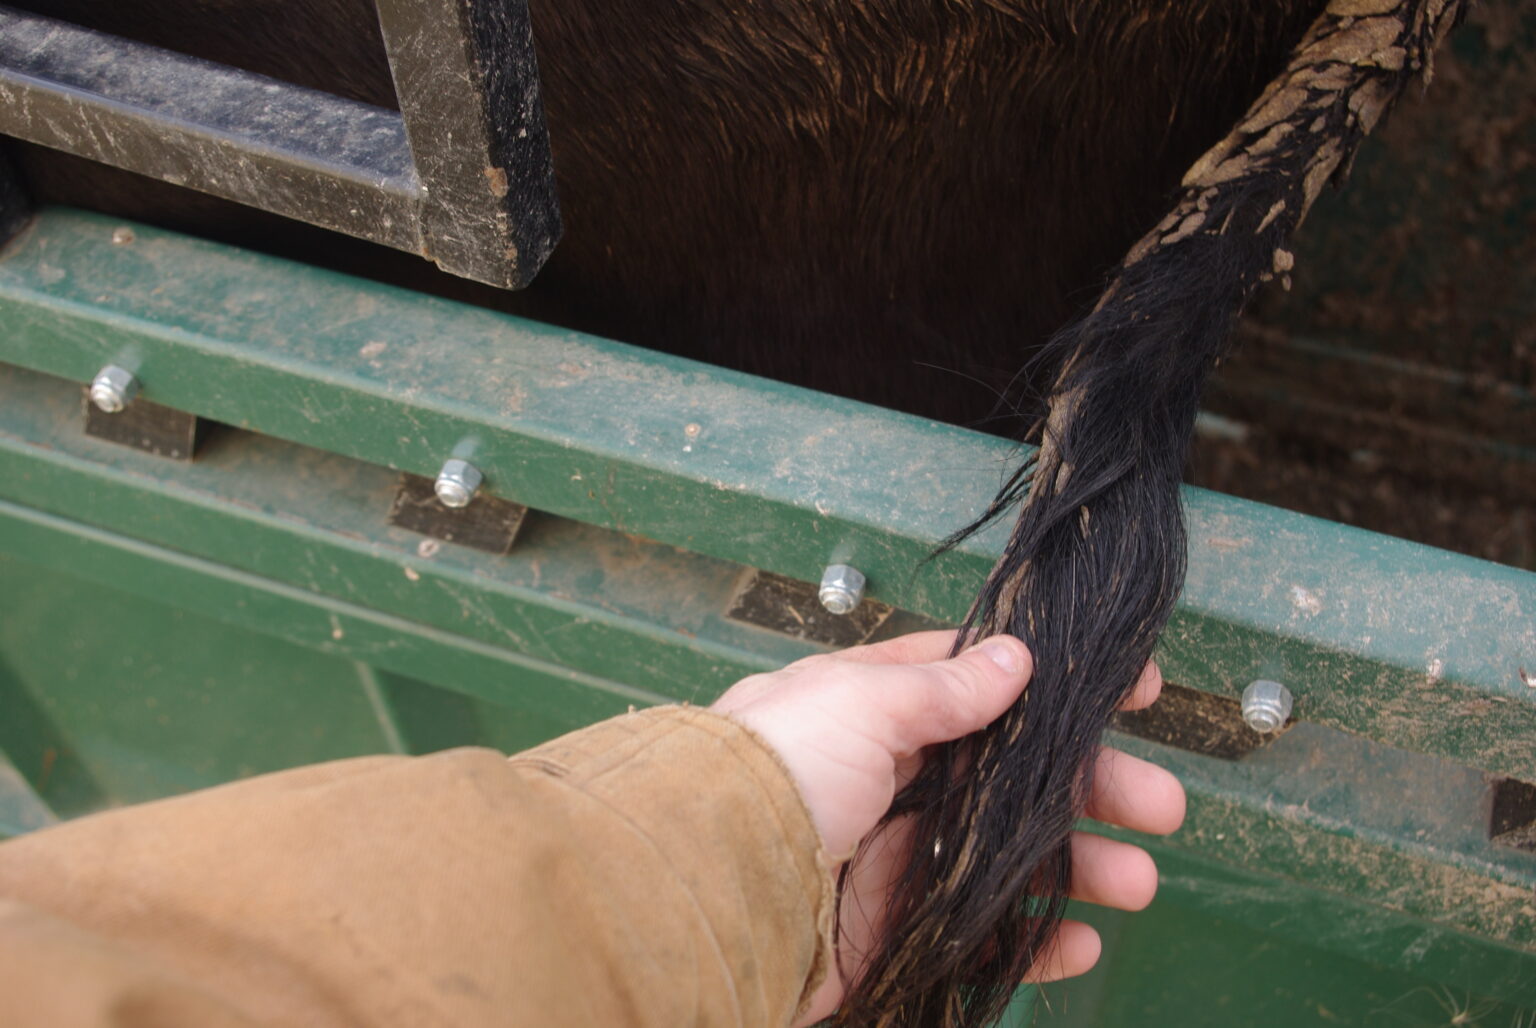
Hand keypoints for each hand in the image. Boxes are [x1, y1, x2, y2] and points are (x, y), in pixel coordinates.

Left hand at [710, 630, 1184, 1024]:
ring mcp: (892, 858)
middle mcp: (885, 781)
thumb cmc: (767, 775)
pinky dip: (1032, 939)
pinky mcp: (891, 931)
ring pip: (1007, 858)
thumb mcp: (856, 701)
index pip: (981, 687)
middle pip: (1011, 780)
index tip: (1131, 692)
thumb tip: (1010, 658)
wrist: (705, 888)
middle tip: (1158, 803)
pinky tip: (1078, 937)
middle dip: (1089, 788)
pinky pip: (979, 935)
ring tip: (1137, 879)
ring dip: (1078, 866)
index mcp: (872, 710)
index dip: (1056, 688)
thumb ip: (936, 687)